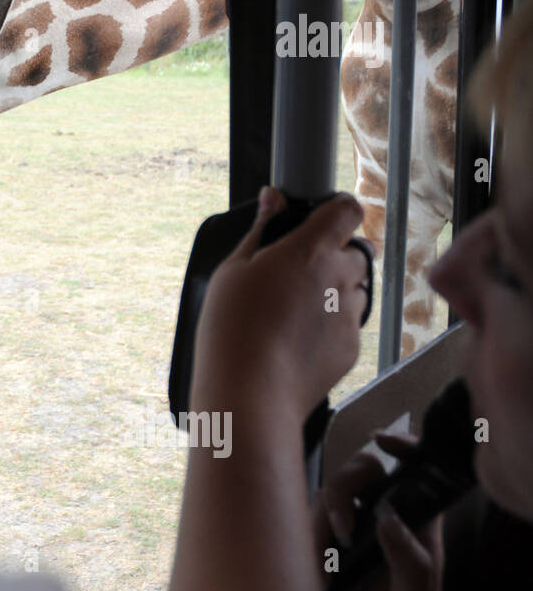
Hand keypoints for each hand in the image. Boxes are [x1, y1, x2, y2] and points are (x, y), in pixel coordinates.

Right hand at [192, 187, 370, 419]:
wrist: (250, 391)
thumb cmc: (232, 328)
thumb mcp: (232, 270)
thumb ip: (260, 230)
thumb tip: (273, 198)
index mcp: (310, 250)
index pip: (348, 211)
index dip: (338, 210)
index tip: (323, 218)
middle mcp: (339, 278)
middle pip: (357, 252)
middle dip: (335, 255)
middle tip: (298, 272)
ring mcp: (348, 314)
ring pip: (355, 289)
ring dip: (334, 290)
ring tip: (293, 310)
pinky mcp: (351, 346)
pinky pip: (347, 324)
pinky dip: (329, 325)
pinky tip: (295, 338)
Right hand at [314, 431, 443, 590]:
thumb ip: (412, 563)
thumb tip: (389, 517)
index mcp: (412, 528)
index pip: (412, 472)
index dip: (402, 445)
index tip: (383, 439)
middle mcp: (376, 519)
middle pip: (361, 469)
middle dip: (345, 488)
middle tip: (341, 530)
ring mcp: (344, 527)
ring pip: (327, 491)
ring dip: (321, 520)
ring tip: (324, 562)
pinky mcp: (314, 538)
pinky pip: (299, 515)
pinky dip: (303, 535)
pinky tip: (315, 569)